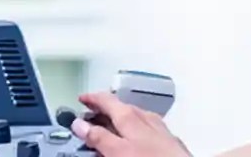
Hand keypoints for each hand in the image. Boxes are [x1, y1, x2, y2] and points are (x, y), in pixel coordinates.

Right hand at [70, 91, 192, 156]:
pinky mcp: (170, 143)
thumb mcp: (117, 152)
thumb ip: (98, 137)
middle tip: (90, 115)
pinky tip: (136, 141)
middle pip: (121, 108)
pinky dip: (135, 131)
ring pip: (136, 118)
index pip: (106, 100)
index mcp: (130, 116)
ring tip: (111, 128)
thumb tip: (80, 124)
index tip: (81, 99)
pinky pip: (147, 130)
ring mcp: (160, 130)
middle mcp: (147, 118)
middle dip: (105, 110)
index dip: (91, 98)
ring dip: (120, 120)